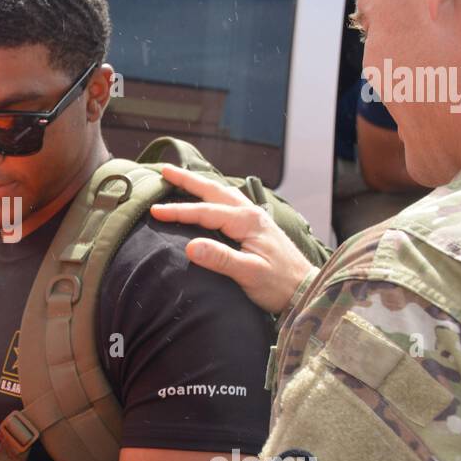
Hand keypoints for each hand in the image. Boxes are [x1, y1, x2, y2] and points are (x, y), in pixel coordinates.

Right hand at [149, 165, 316, 314]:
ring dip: (200, 184)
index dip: (178, 211)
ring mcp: (254, 217)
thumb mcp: (249, 275)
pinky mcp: (256, 226)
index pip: (205, 212)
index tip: (155, 211)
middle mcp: (250, 213)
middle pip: (213, 191)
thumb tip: (190, 246)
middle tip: (164, 170)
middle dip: (187, 180)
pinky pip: (230, 201)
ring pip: (222, 193)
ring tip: (180, 176)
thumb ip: (221, 259)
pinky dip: (213, 194)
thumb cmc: (279, 285)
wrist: (305, 290)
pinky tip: (208, 196)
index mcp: (247, 222)